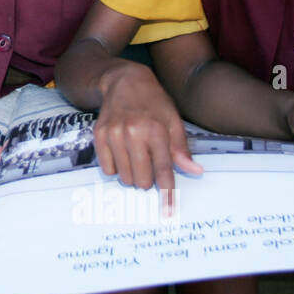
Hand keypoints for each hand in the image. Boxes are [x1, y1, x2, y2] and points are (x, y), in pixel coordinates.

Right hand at [93, 64, 201, 195]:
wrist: (124, 81)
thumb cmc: (153, 102)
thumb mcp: (173, 121)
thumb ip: (181, 149)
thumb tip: (195, 171)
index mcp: (156, 130)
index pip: (164, 170)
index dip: (167, 193)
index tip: (168, 211)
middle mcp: (133, 132)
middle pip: (141, 179)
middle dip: (148, 180)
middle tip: (150, 167)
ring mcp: (113, 134)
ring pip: (124, 176)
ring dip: (132, 174)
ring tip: (136, 156)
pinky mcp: (99, 135)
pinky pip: (107, 168)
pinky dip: (116, 168)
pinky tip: (123, 153)